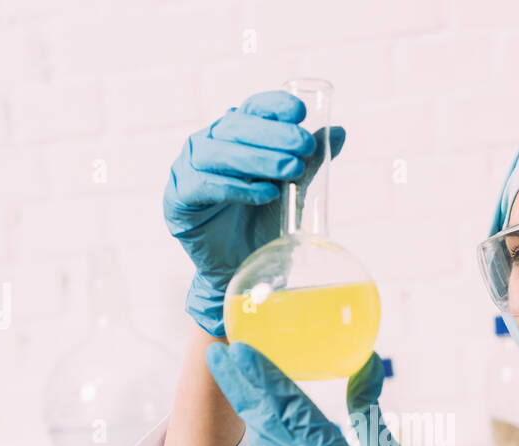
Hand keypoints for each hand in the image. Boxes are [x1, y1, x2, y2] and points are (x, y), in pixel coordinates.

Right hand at [164, 90, 345, 337]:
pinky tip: (265, 194)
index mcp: (234, 135)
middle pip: (235, 127)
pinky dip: (236, 188)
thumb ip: (309, 162)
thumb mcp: (292, 190)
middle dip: (272, 135)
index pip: (251, 110)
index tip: (299, 112)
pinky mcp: (179, 199)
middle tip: (303, 147)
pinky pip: (205, 186)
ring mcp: (189, 169)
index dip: (273, 107)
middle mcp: (208, 145)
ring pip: (219, 152)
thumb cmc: (263, 224)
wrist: (242, 266)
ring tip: (291, 171)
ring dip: (258, 159)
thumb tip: (339, 133)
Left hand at [205, 344, 477, 445]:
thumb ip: (367, 405)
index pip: (297, 416)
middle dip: (241, 388)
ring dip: (246, 407)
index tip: (241, 350)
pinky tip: (250, 406)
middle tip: (218, 352)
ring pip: (266, 444)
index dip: (267, 381)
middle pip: (270, 428)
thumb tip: (364, 359)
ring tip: (228, 371)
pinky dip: (262, 430)